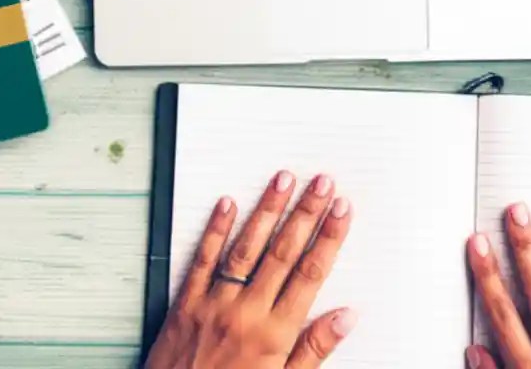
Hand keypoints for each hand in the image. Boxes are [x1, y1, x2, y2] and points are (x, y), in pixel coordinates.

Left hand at [145, 170, 355, 368]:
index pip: (310, 274)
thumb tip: (345, 317)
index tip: (341, 211)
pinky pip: (202, 260)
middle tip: (321, 183)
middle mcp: (246, 313)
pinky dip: (215, 230)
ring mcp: (214, 305)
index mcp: (274, 335)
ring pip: (246, 248)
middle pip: (283, 252)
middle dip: (305, 213)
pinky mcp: (185, 305)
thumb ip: (314, 349)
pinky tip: (227, 204)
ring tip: (283, 180)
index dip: (329, 238)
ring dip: (267, 210)